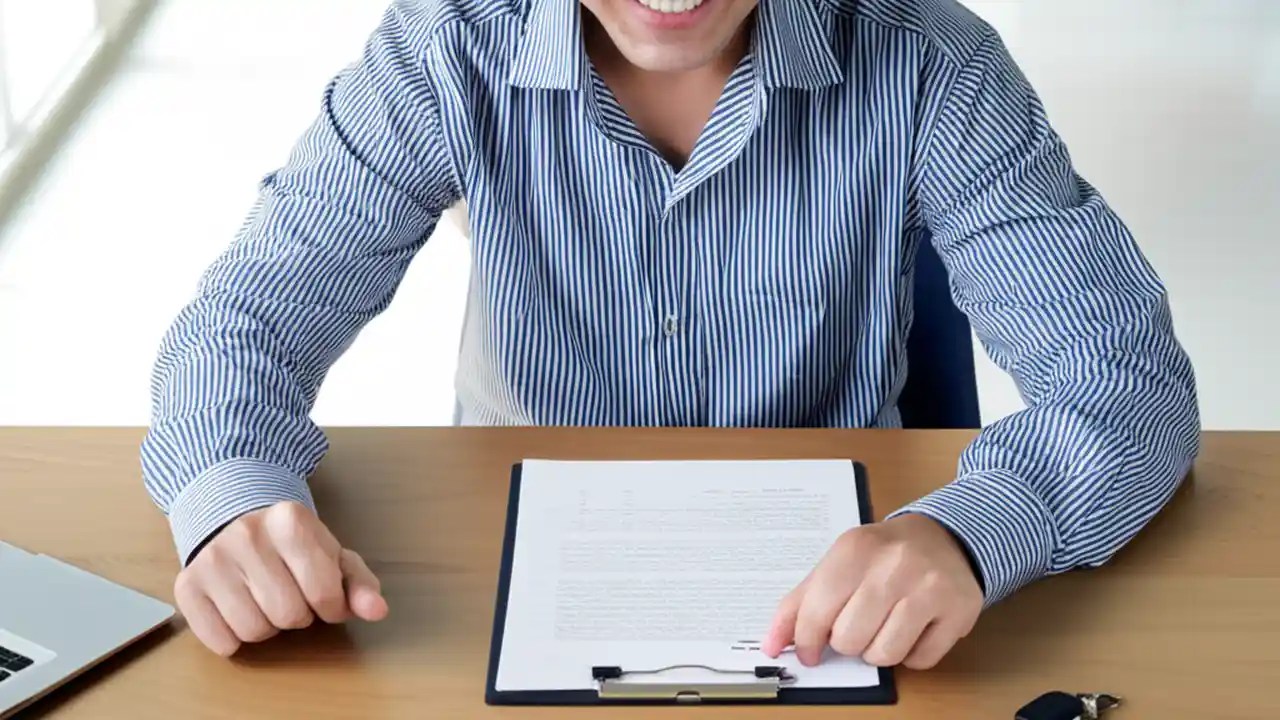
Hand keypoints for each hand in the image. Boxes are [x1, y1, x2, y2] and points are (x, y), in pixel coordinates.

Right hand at [174, 501, 387, 655]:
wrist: (232, 519)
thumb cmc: (292, 546)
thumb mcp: (331, 555)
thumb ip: (359, 583)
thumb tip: (377, 611)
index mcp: (291, 520)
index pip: (324, 592)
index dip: (331, 606)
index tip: (324, 597)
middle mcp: (248, 534)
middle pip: (288, 614)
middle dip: (298, 615)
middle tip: (291, 596)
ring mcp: (212, 559)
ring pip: (254, 630)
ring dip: (267, 627)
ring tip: (264, 600)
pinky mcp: (187, 585)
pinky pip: (221, 642)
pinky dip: (234, 639)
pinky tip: (237, 610)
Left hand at [762, 514, 981, 669]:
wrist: (946, 538)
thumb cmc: (881, 556)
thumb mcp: (837, 565)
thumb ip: (800, 603)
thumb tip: (772, 644)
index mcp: (854, 550)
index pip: (816, 613)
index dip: (807, 641)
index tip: (809, 650)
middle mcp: (893, 565)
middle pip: (849, 639)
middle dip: (847, 642)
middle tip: (856, 626)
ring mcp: (929, 588)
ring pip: (884, 654)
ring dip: (877, 651)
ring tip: (884, 627)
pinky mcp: (959, 610)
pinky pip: (920, 660)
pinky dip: (911, 654)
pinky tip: (913, 629)